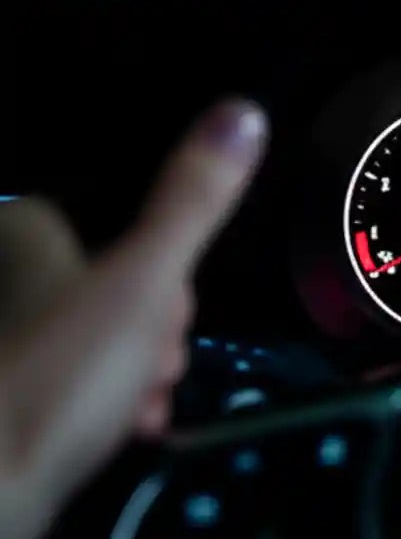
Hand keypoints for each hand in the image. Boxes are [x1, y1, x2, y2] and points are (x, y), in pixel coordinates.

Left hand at [0, 100, 265, 538]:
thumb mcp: (146, 278)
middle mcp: (13, 282)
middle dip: (153, 328)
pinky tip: (121, 423)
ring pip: (106, 338)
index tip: (170, 300)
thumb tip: (240, 116)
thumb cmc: (62, 378)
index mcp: (33, 237)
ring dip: (138, 370)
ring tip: (137, 398)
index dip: (159, 265)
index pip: (120, 228)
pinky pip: (82, 382)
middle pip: (118, 287)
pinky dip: (109, 402)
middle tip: (151, 358)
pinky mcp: (21, 394)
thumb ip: (192, 202)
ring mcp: (17, 339)